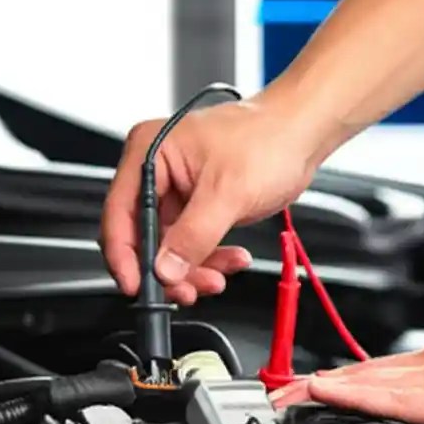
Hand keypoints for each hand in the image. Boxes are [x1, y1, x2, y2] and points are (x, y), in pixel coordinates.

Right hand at [100, 91, 327, 304]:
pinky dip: (208, 258)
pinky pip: (190, 243)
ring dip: (192, 268)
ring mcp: (176, 188)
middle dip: (166, 268)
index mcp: (149, 152)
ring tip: (217, 276)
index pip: (120, 212)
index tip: (137, 286)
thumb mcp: (227, 191)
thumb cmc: (268, 137)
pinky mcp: (196, 204)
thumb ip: (193, 235)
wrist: (303, 133)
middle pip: (142, 236)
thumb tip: (166, 269)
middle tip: (186, 290)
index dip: (124, 255)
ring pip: (168, 247)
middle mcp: (155, 170)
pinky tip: (231, 259)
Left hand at [270, 347, 423, 423]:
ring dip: (320, 388)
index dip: (327, 383)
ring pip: (366, 382)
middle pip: (357, 376)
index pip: (369, 375)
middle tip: (269, 396)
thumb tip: (410, 417)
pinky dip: (357, 394)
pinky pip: (395, 398)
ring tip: (283, 396)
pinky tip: (331, 393)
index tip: (292, 392)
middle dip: (310, 387)